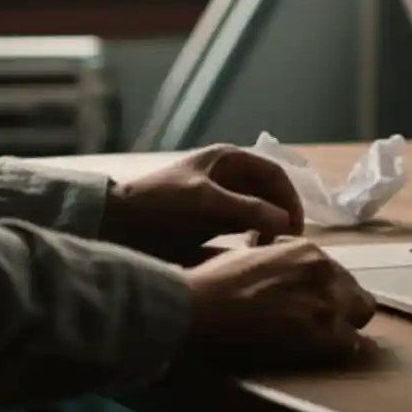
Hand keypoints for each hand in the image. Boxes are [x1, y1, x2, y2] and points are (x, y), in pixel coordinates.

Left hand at [102, 144, 303, 259]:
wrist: (116, 224)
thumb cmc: (160, 205)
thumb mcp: (205, 203)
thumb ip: (247, 210)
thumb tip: (285, 223)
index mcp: (229, 159)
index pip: (275, 175)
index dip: (290, 200)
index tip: (295, 228)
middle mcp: (228, 175)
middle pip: (270, 194)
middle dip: (281, 216)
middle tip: (284, 244)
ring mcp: (219, 197)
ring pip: (259, 210)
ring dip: (267, 228)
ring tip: (265, 249)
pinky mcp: (210, 219)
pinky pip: (243, 225)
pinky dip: (252, 237)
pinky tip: (248, 252)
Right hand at [183, 239, 376, 366]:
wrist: (201, 308)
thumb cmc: (216, 281)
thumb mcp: (255, 252)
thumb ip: (279, 254)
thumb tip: (279, 254)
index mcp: (309, 251)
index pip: (337, 272)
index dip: (328, 289)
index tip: (315, 300)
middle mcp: (326, 273)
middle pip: (357, 294)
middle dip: (345, 306)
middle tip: (325, 321)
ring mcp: (327, 304)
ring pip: (360, 317)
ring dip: (344, 326)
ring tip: (324, 338)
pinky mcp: (322, 335)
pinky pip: (350, 344)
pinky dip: (337, 348)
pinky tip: (320, 352)